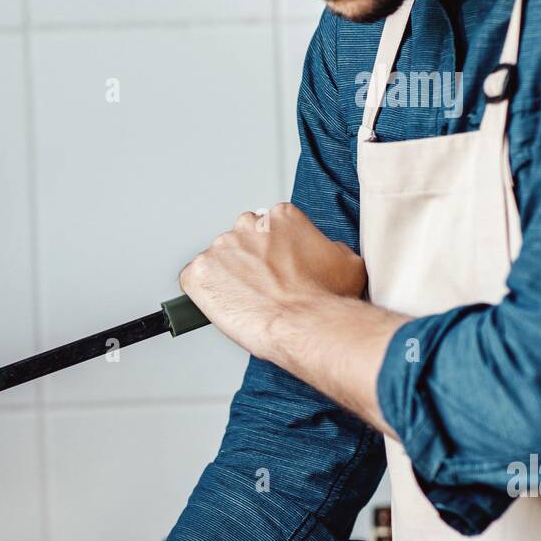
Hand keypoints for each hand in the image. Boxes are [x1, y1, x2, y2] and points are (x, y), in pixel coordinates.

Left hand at [180, 203, 365, 361]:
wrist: (304, 325)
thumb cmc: (325, 300)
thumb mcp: (347, 261)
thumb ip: (328, 247)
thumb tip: (323, 250)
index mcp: (281, 216)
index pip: (267, 228)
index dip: (272, 254)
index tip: (277, 271)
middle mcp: (247, 224)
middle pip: (240, 241)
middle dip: (248, 263)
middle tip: (262, 289)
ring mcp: (220, 249)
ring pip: (218, 262)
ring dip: (227, 280)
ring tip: (246, 304)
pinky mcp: (199, 275)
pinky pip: (193, 282)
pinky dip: (203, 296)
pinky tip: (223, 308)